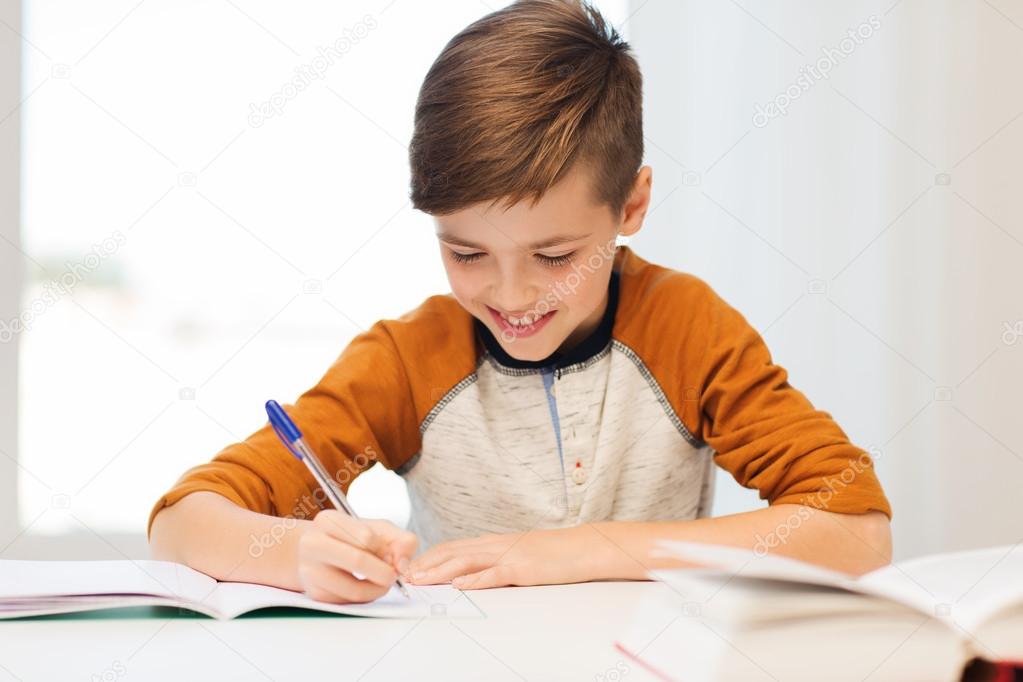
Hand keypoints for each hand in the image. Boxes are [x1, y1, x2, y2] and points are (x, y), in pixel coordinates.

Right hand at [296, 511, 417, 603]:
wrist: (315, 553)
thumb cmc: (351, 538)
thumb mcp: (377, 529)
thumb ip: (400, 539)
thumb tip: (402, 564)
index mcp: (329, 520)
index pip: (366, 537)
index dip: (387, 550)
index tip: (392, 556)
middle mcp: (313, 543)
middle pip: (358, 561)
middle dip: (385, 573)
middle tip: (393, 576)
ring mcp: (310, 570)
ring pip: (354, 590)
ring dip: (377, 590)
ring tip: (382, 583)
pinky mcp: (315, 594)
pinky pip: (348, 603)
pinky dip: (364, 598)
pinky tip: (365, 587)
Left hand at [404, 526, 600, 589]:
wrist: (583, 547)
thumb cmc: (554, 553)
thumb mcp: (519, 554)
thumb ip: (496, 560)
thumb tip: (473, 573)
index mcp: (494, 542)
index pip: (453, 547)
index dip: (430, 556)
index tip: (411, 566)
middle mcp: (496, 545)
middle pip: (453, 552)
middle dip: (426, 564)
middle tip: (405, 575)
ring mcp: (508, 555)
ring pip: (466, 561)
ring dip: (440, 571)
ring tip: (421, 580)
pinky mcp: (522, 569)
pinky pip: (494, 574)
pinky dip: (474, 580)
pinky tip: (459, 585)